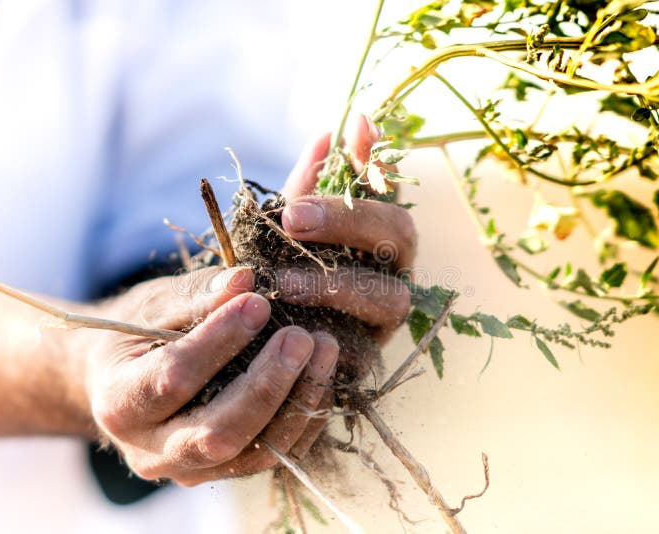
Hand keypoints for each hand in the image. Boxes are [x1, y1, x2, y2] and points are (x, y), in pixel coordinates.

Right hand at [81, 267, 338, 485]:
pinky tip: (321, 376)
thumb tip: (245, 280)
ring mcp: (189, 470)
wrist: (125, 379)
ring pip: (253, 453)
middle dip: (267, 383)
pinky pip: (273, 457)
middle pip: (218, 433)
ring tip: (324, 349)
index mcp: (118, 403)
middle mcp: (149, 451)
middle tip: (302, 335)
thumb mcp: (152, 305)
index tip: (258, 302)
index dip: (219, 341)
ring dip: (297, 401)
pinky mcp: (224, 473)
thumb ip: (195, 295)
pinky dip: (303, 417)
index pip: (172, 378)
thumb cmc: (137, 333)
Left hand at [280, 114, 415, 343]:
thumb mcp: (290, 227)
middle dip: (348, 224)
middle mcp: (394, 273)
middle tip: (291, 219)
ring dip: (335, 286)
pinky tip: (289, 331)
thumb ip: (312, 185)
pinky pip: (361, 353)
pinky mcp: (365, 363)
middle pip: (399, 239)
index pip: (390, 194)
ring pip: (390, 299)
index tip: (340, 143)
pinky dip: (326, 341)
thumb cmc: (281, 270)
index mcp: (381, 237)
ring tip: (279, 281)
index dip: (369, 171)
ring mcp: (385, 321)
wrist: (259, 337)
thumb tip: (336, 129)